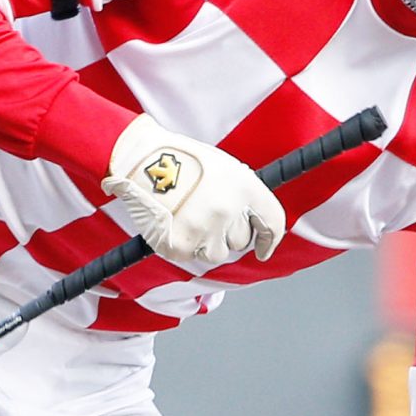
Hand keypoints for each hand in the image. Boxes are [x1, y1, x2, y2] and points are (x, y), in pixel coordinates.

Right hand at [102, 115, 284, 270]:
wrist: (142, 159)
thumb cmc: (180, 159)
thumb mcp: (222, 168)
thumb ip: (241, 196)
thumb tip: (250, 223)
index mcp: (244, 186)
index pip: (272, 221)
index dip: (269, 239)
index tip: (263, 249)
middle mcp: (228, 209)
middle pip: (241, 241)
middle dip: (226, 233)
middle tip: (203, 213)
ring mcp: (206, 229)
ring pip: (217, 253)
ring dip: (205, 242)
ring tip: (187, 216)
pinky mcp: (182, 245)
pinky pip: (191, 256)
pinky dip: (183, 244)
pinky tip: (173, 222)